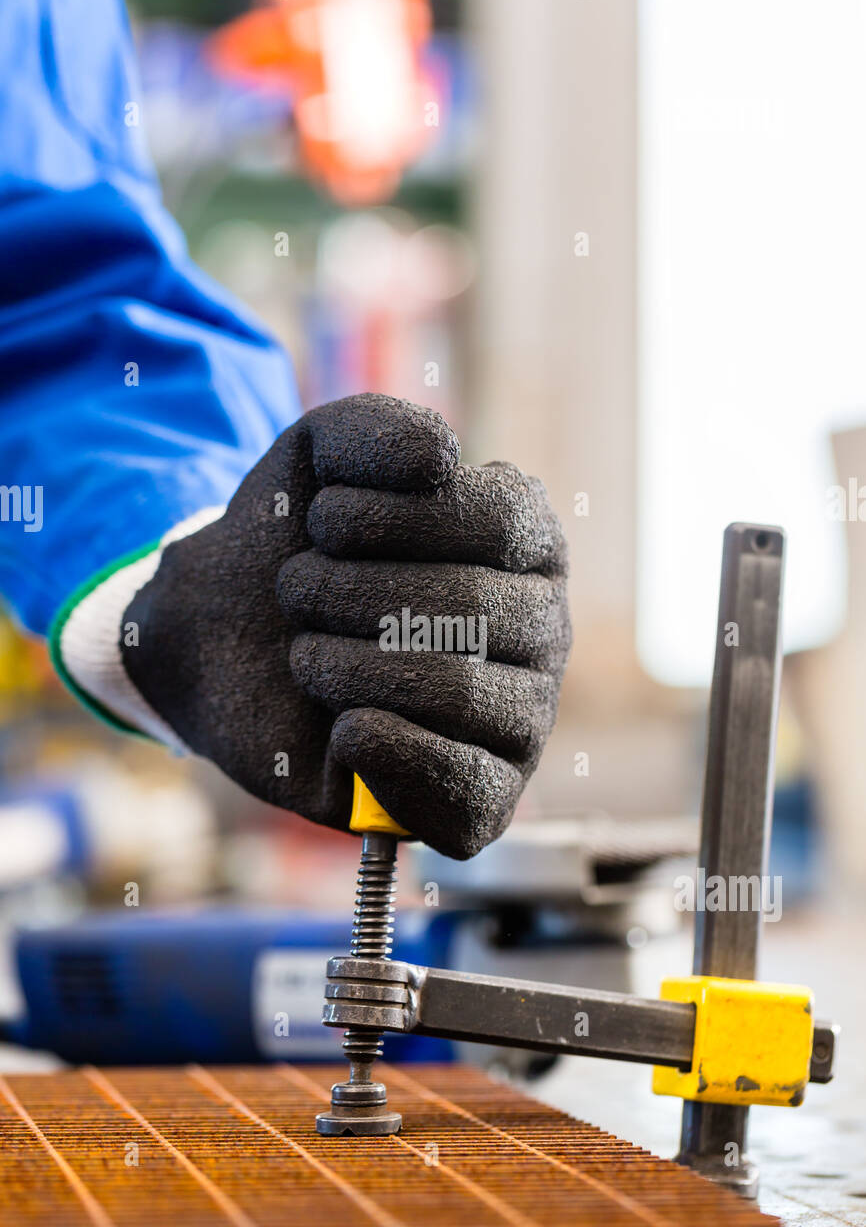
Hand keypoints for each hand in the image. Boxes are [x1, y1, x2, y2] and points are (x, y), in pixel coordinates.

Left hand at [121, 394, 570, 857]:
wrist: (222, 635)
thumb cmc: (293, 544)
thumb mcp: (320, 458)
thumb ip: (378, 430)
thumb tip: (444, 459)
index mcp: (526, 543)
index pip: (505, 519)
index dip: (396, 518)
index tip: (321, 520)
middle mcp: (541, 629)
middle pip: (481, 610)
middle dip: (354, 595)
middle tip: (295, 591)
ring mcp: (518, 716)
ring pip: (469, 694)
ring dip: (352, 668)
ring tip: (304, 656)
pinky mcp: (480, 795)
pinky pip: (473, 789)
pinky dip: (393, 751)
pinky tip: (342, 727)